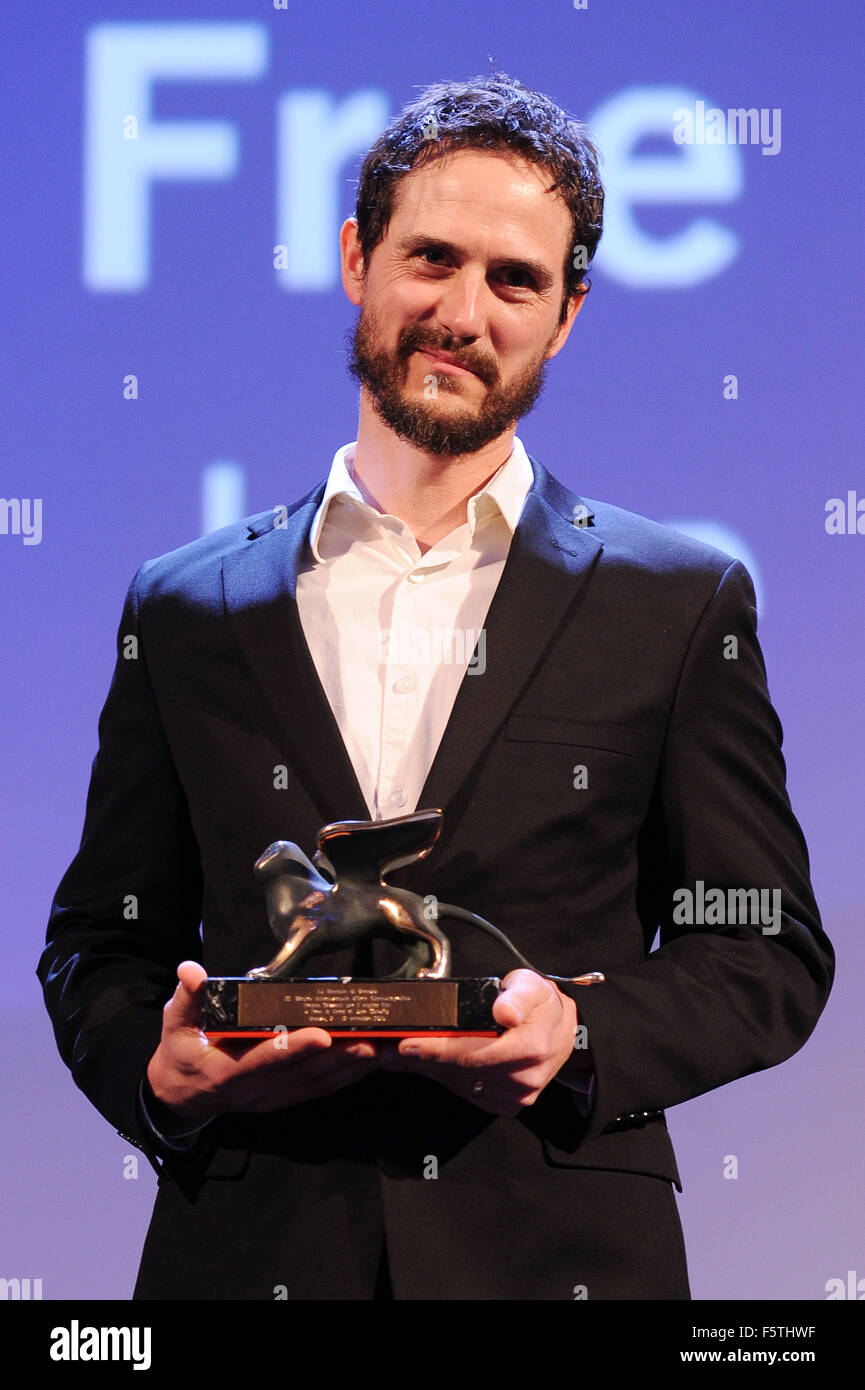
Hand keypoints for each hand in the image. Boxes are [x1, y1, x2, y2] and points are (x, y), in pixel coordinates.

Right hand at [145, 961, 378, 1124]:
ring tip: (379, 1048)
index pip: (264, 1061)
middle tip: (369, 1039)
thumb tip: (191, 971)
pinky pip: (319, 1089)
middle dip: (337, 1058)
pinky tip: (368, 1061)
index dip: (293, 1050)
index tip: (321, 1034)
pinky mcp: (284, 1098)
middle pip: (302, 1075)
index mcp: (227, 1074)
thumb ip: (186, 998)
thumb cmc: (181, 1052)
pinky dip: (345, 1076)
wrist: (180, 1096)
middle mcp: (254, 1092)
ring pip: (316, 1084)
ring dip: (349, 1068)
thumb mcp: (175, 1025)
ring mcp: (272, 1099)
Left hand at [378, 969, 578, 1115]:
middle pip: (460, 1072)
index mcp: (530, 1047)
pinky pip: (468, 1092)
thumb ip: (517, 996)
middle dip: (420, 1060)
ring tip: (393, 1056)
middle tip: (384, 1050)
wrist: (563, 1031)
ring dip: (426, 1070)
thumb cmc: (541, 1004)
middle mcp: (524, 1078)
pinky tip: (422, 1065)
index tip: (406, 1044)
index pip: (473, 1053)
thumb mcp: (532, 986)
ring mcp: (517, 1095)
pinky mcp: (509, 1104)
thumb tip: (503, 1012)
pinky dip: (443, 1078)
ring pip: (460, 1084)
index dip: (437, 1050)